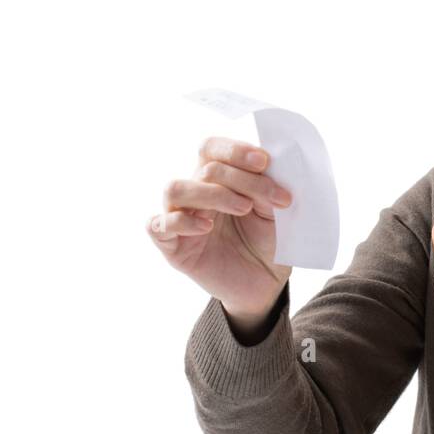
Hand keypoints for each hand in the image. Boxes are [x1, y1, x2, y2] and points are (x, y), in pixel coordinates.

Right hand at [148, 136, 292, 322]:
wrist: (265, 284)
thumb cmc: (267, 242)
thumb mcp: (274, 212)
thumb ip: (266, 188)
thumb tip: (266, 165)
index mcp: (219, 179)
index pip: (212, 149)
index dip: (235, 150)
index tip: (264, 161)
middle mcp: (196, 194)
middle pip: (204, 168)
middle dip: (243, 178)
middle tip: (274, 197)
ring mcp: (180, 218)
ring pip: (175, 189)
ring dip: (213, 194)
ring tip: (244, 208)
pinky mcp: (171, 246)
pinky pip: (159, 225)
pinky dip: (183, 221)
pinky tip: (207, 227)